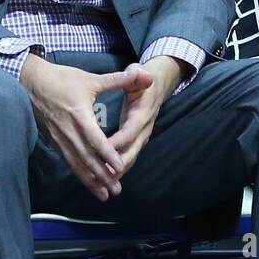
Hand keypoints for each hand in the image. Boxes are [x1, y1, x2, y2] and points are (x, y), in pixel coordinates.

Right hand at [20, 54, 147, 200]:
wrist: (31, 82)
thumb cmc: (62, 79)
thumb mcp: (91, 79)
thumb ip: (118, 80)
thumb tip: (144, 75)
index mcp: (79, 115)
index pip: (95, 139)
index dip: (107, 154)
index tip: (119, 167)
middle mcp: (69, 130)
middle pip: (87, 157)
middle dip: (102, 175)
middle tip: (116, 190)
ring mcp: (60, 138)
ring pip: (77, 163)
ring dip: (91, 180)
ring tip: (104, 195)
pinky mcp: (54, 141)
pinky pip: (68, 161)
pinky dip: (79, 174)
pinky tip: (88, 183)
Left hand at [107, 57, 183, 176]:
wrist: (157, 86)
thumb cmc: (143, 79)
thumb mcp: (138, 73)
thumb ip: (136, 75)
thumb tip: (144, 74)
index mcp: (142, 114)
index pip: (130, 132)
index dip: (118, 142)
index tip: (103, 150)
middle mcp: (143, 130)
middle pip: (131, 152)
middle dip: (116, 166)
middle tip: (101, 177)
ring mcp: (141, 137)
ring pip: (129, 159)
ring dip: (116, 173)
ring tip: (101, 185)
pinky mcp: (135, 141)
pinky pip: (126, 158)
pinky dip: (115, 169)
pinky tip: (103, 179)